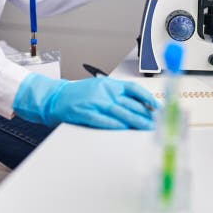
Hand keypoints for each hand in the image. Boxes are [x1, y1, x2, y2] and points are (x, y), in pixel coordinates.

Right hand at [13, 74, 158, 129]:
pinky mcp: (84, 113)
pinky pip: (102, 120)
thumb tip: (139, 105)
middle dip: (145, 114)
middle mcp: (103, 92)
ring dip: (136, 121)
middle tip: (157, 122)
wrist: (54, 97)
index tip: (157, 107)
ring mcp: (93, 102)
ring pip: (120, 112)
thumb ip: (117, 95)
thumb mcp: (99, 88)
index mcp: (108, 84)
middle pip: (129, 103)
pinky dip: (114, 124)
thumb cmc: (77, 94)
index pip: (132, 89)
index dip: (147, 98)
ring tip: (147, 127)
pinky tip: (124, 128)